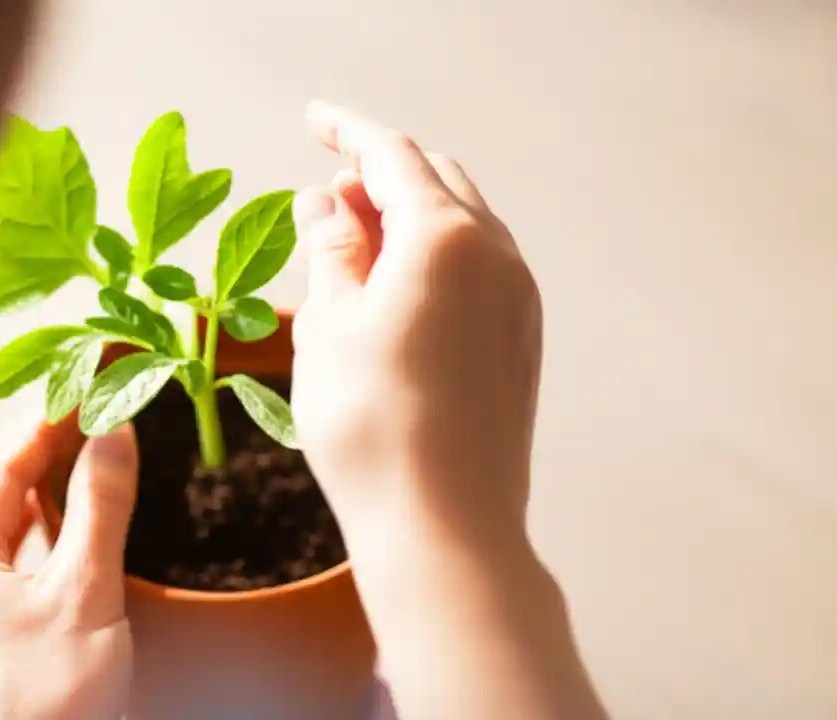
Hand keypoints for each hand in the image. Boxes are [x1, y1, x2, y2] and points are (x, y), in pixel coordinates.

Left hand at [0, 416, 137, 719]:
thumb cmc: (50, 705)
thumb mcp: (86, 592)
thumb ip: (99, 506)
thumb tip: (111, 432)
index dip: (43, 423)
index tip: (84, 390)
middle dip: (19, 452)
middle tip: (68, 419)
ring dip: (18, 494)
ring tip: (63, 466)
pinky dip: (22, 538)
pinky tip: (53, 539)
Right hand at [291, 101, 541, 543]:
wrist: (445, 525)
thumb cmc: (371, 424)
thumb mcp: (329, 324)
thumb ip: (332, 247)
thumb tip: (328, 200)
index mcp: (445, 236)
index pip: (392, 155)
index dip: (347, 131)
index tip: (314, 119)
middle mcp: (497, 255)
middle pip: (437, 180)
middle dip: (380, 174)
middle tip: (326, 198)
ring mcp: (519, 299)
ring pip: (464, 224)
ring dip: (409, 217)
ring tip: (355, 248)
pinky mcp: (522, 341)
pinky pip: (480, 268)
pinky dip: (435, 257)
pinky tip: (397, 293)